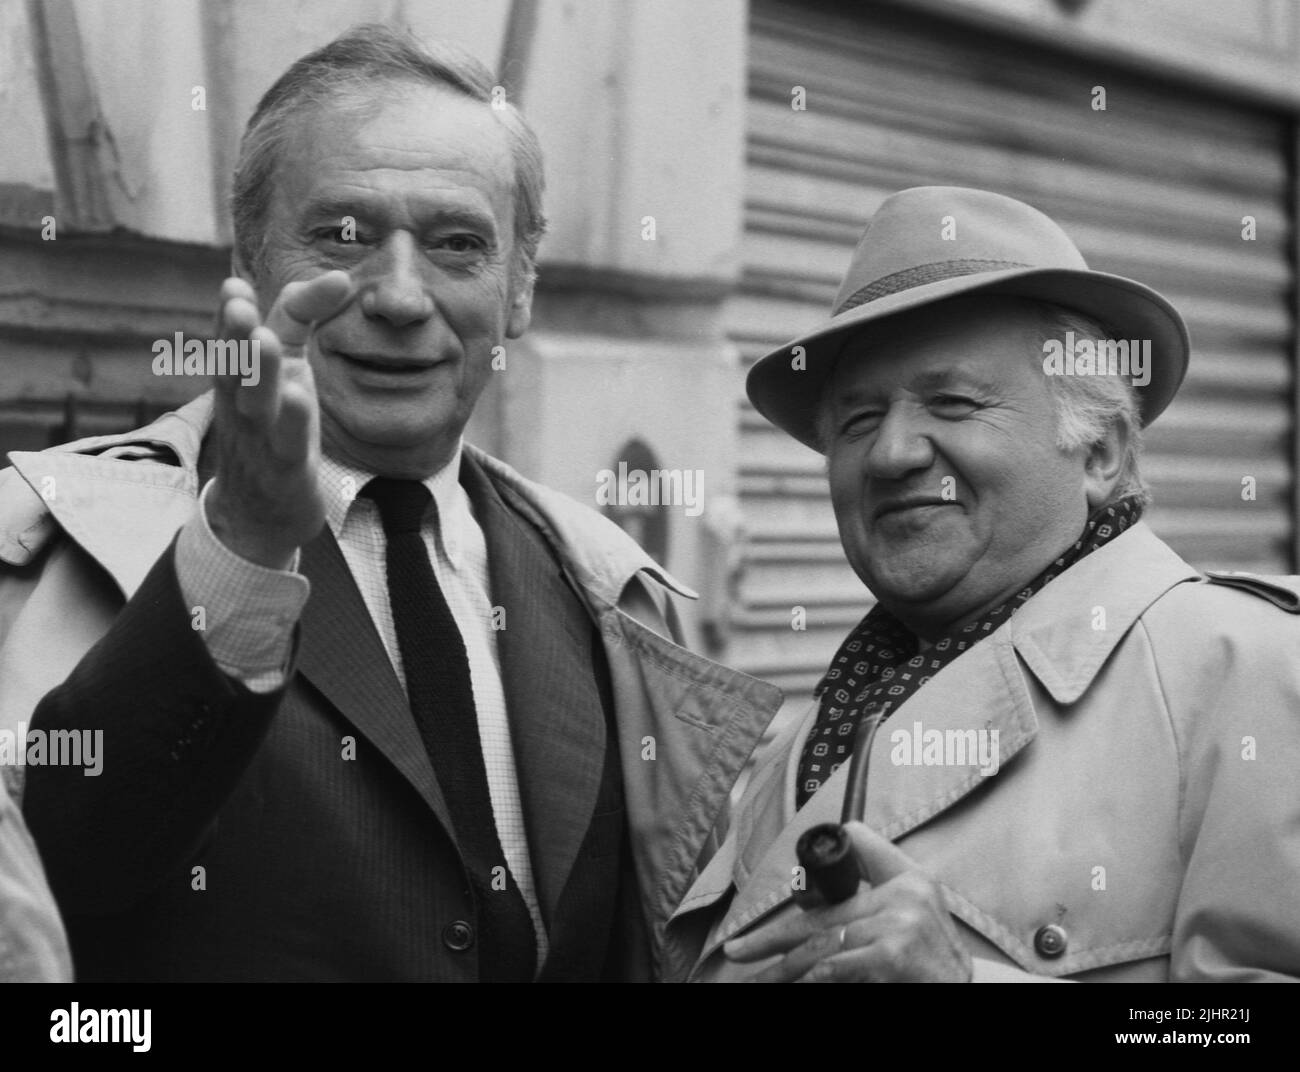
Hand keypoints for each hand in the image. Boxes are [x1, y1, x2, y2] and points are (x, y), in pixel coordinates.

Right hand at [207, 271, 354, 567]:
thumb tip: (339, 276)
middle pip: (233, 367)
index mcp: (240, 378)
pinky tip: (296, 396)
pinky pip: (286, 443)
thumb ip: (304, 320)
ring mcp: (261, 439)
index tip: (234, 286)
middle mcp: (243, 405)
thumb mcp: (289, 367)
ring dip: (259, 371)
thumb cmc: (277, 428)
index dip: (233, 315)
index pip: (235, 342)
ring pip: (255, 403)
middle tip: (236, 303)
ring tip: (265, 339)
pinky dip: (291, 420)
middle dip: (234, 335)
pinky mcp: (284, 468)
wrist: (263, 512)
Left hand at [724, 822, 971, 981]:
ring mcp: (901, 922)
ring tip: (759, 978)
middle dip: (774, 936)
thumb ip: (876, 899)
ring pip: (822, 942)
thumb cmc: (936, 966)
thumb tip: (812, 899)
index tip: (787, 886)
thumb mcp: (917, 917)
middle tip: (738, 950)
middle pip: (824, 912)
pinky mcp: (894, 954)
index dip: (821, 863)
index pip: (859, 840)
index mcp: (911, 877)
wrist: (974, 998)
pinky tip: (797, 982)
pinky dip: (813, 976)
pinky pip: (836, 964)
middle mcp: (907, 892)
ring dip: (784, 965)